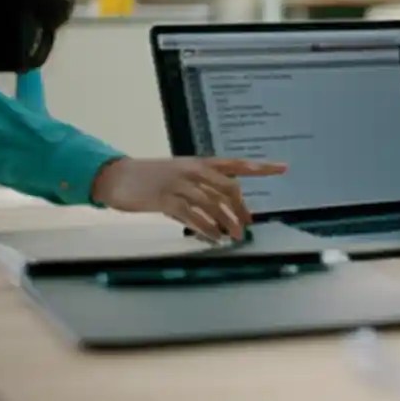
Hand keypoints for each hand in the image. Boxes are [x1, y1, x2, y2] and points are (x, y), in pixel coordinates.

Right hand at [90, 158, 287, 240]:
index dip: (260, 167)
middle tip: (248, 224)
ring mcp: (178, 184)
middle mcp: (192, 170)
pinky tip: (214, 237)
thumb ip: (203, 188)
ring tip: (235, 236)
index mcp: (199, 162)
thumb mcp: (180, 175)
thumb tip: (225, 209)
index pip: (236, 164)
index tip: (283, 168)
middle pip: (228, 188)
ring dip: (227, 222)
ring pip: (212, 204)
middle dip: (241, 208)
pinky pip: (192, 216)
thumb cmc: (151, 177)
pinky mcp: (164, 199)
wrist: (117, 176)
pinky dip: (206, 228)